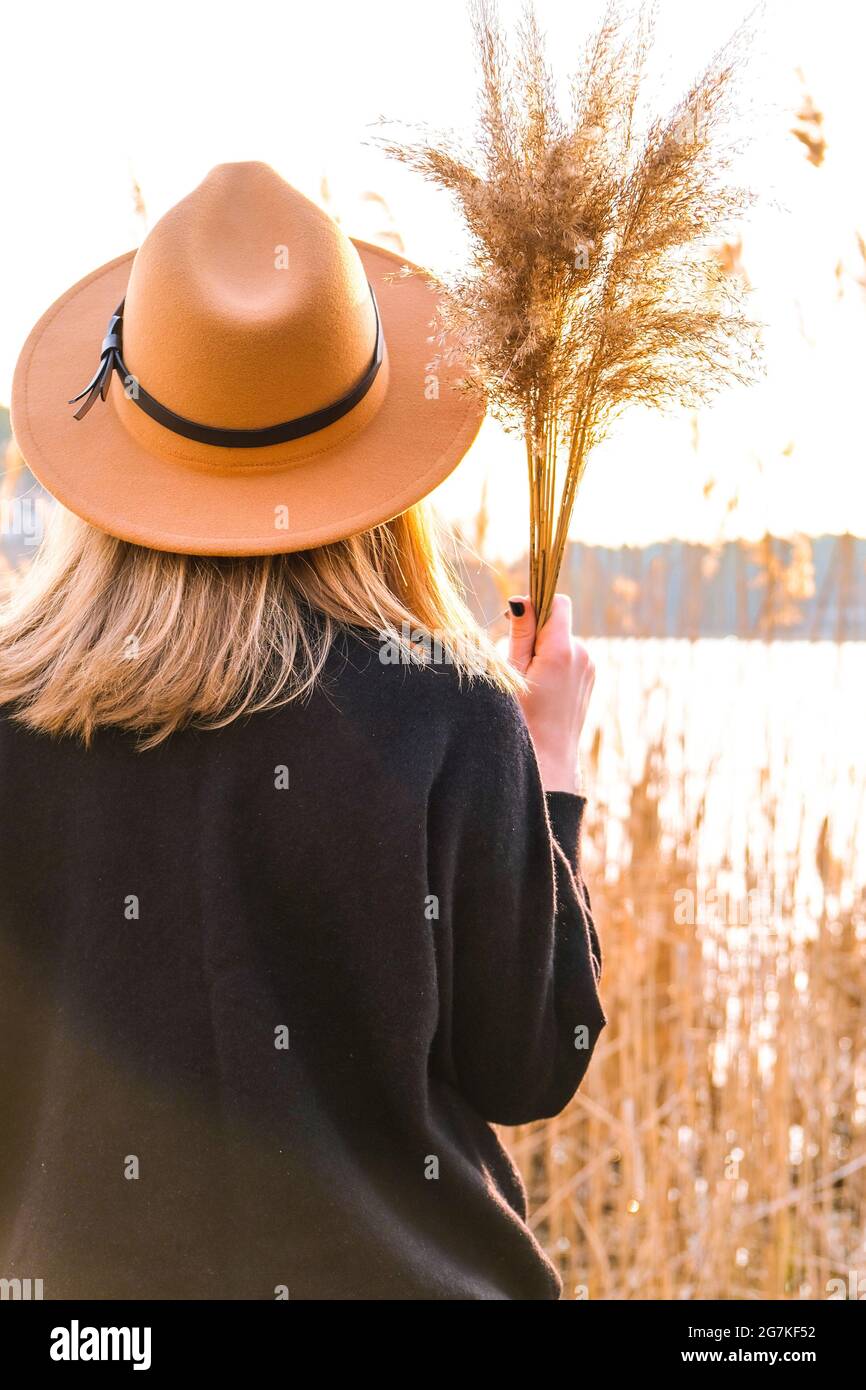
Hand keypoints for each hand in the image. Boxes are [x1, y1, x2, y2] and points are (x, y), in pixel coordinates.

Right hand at [507, 593, 594, 794]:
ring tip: (532, 682)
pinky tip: (545, 691)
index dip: (538, 605)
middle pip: (558, 623)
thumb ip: (521, 633)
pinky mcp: (590, 679)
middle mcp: (582, 654)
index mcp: (561, 650)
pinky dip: (556, 665)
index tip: (519, 622)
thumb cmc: (523, 717)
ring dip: (546, 651)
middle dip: (537, 634)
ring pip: (563, 641)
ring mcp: (590, 667)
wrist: (548, 758)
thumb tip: (522, 599)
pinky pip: (570, 658)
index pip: (557, 603)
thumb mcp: (513, 672)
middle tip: (520, 664)